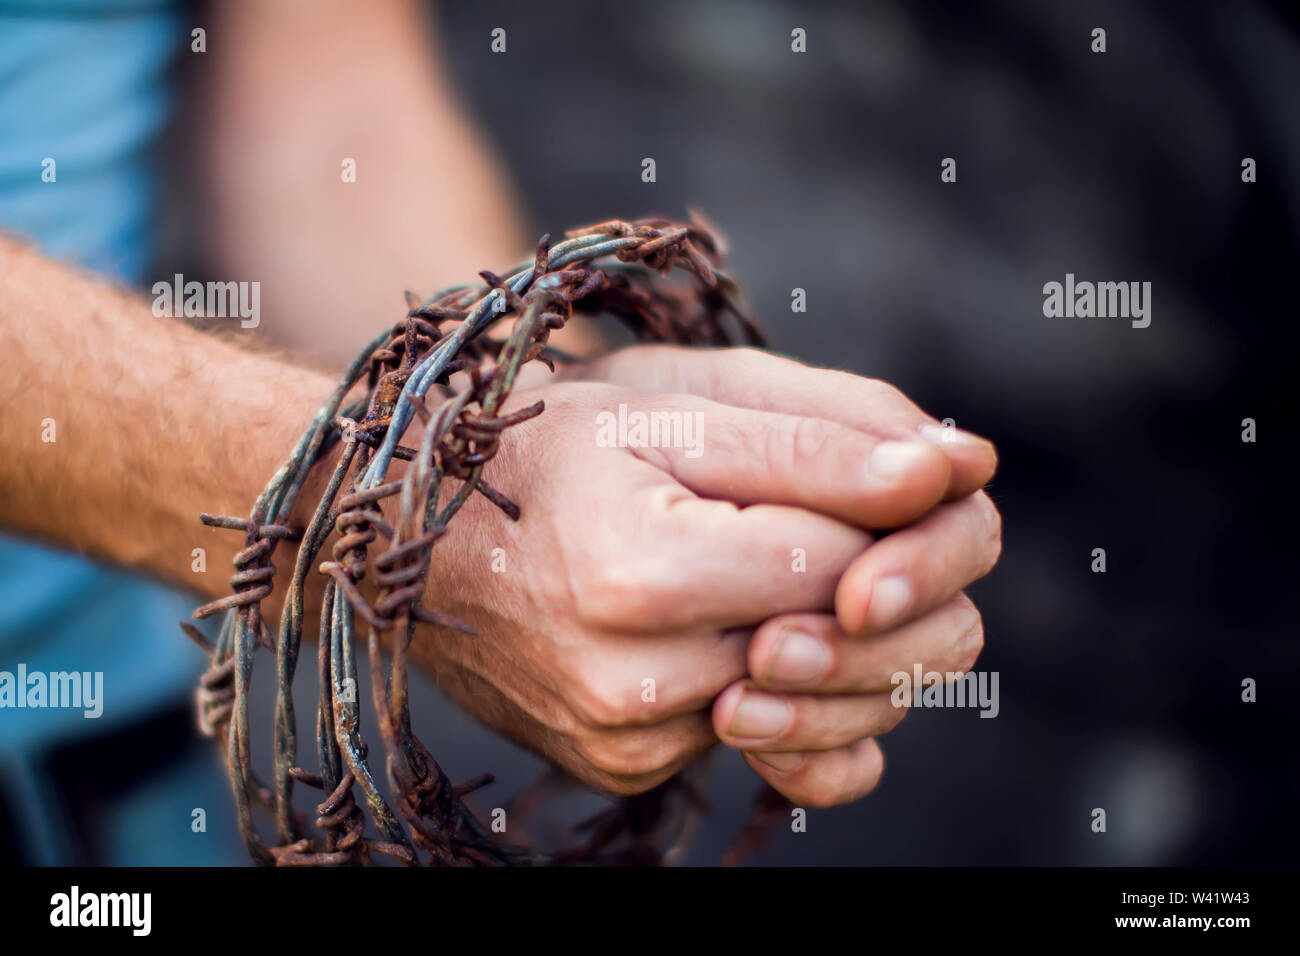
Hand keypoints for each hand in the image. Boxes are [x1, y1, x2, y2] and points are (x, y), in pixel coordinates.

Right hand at [407, 359, 976, 795]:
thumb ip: (815, 437)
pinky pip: (771, 747)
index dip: (895, 512)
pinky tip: (782, 635)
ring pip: (829, 708)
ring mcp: (630, 742)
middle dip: (897, 580)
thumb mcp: (670, 406)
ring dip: (855, 633)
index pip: (841, 559)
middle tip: (874, 523)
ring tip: (809, 564)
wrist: (420, 535)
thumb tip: (958, 469)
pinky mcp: (628, 767)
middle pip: (850, 653)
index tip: (893, 474)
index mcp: (640, 575)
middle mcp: (633, 685)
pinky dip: (803, 691)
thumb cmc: (545, 447)